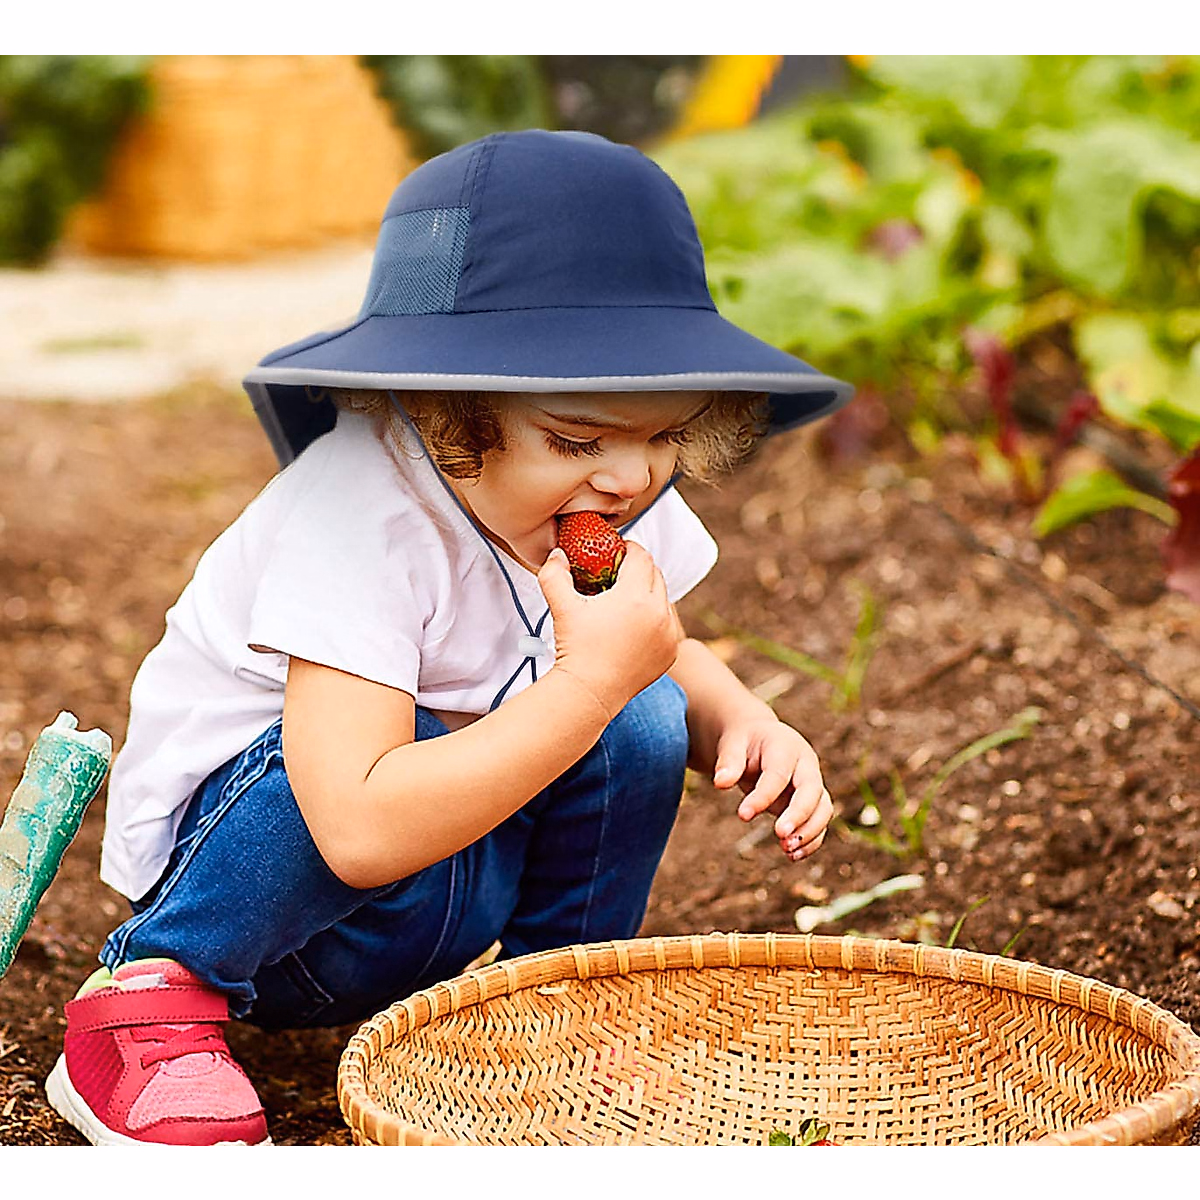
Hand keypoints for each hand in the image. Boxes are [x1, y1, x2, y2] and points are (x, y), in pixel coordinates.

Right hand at [538, 542, 683, 717]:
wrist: (590, 692)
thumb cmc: (576, 648)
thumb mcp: (562, 606)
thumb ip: (554, 574)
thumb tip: (557, 555)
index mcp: (635, 596)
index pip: (641, 557)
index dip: (628, 549)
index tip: (617, 552)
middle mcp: (658, 612)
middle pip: (655, 574)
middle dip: (639, 569)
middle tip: (619, 573)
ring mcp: (668, 633)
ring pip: (664, 598)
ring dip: (649, 593)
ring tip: (626, 599)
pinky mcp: (671, 651)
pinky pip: (668, 623)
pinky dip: (656, 618)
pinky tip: (635, 624)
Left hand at [712, 717, 831, 860]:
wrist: (758, 738)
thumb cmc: (744, 741)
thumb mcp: (732, 743)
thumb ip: (728, 761)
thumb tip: (720, 783)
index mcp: (785, 747)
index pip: (777, 774)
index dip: (762, 797)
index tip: (742, 815)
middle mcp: (805, 765)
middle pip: (812, 790)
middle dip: (799, 815)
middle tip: (780, 836)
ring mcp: (812, 784)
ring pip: (823, 809)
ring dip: (809, 832)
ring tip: (788, 852)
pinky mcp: (811, 803)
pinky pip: (819, 822)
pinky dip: (811, 841)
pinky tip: (793, 856)